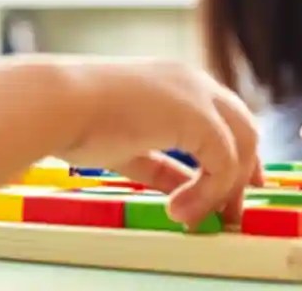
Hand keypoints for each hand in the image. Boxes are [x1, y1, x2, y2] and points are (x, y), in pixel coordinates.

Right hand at [55, 58, 260, 226]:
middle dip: (243, 173)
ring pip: (242, 146)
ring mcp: (199, 95)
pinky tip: (178, 210)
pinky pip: (224, 162)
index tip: (231, 192)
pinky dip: (208, 193)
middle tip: (231, 212)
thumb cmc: (78, 120)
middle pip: (245, 128)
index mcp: (178, 82)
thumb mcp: (131, 148)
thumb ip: (163, 167)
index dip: (234, 157)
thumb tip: (185, 193)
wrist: (57, 104)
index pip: (225, 118)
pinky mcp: (199, 116)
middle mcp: (195, 82)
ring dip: (223, 190)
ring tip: (197, 218)